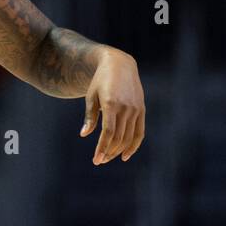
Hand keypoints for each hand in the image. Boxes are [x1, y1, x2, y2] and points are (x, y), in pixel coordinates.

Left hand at [79, 46, 144, 164]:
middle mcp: (126, 107)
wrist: (120, 65)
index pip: (108, 133)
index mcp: (111, 104)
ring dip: (118, 151)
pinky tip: (125, 155)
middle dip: (109, 152)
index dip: (102, 148)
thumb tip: (84, 134)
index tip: (96, 160)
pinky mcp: (141, 110)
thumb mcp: (91, 96)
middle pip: (118, 138)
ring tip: (108, 158)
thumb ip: (90, 116)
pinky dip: (133, 145)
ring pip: (129, 137)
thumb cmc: (100, 81)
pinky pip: (139, 132)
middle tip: (100, 160)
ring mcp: (136, 109)